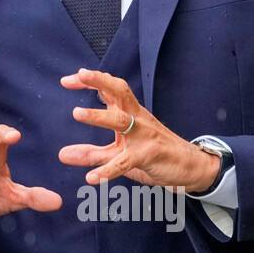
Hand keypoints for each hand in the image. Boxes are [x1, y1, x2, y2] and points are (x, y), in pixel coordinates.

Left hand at [57, 68, 220, 191]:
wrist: (191, 167)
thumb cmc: (153, 154)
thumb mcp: (118, 153)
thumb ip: (90, 153)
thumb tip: (61, 155)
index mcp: (130, 113)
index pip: (110, 89)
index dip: (91, 81)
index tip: (66, 80)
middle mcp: (136, 119)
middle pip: (119, 92)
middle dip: (99, 81)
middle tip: (79, 74)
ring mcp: (144, 135)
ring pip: (121, 121)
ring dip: (98, 116)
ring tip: (76, 112)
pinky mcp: (149, 155)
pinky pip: (126, 162)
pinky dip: (108, 170)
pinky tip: (92, 178)